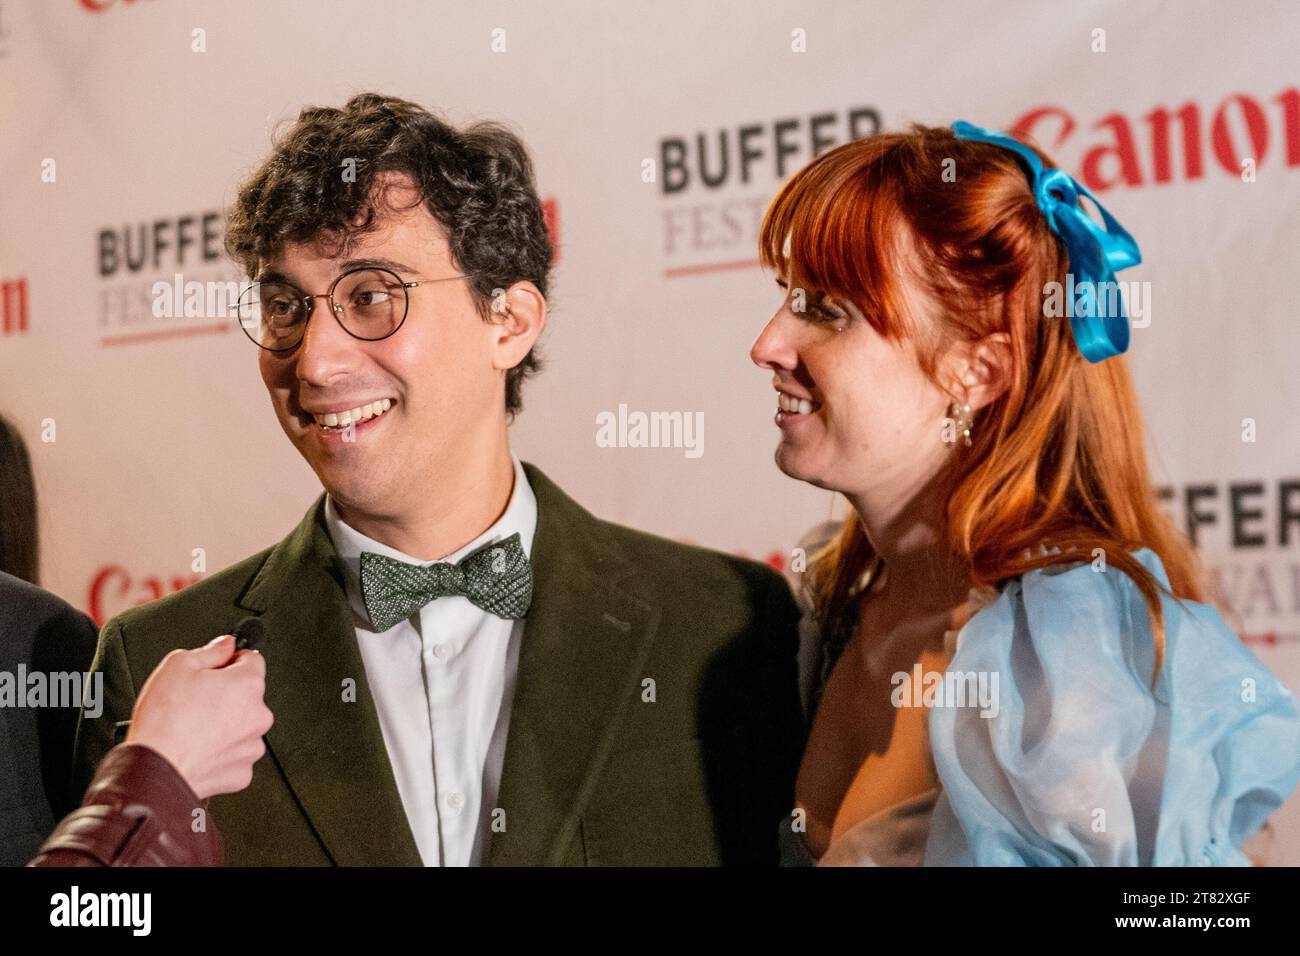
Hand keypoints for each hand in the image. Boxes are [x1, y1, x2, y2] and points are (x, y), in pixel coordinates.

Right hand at [126, 634, 273, 798]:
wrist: (153, 770)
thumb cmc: (163, 721)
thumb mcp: (178, 665)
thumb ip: (209, 651)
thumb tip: (225, 644)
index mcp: (248, 685)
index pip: (253, 660)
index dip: (231, 661)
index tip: (218, 668)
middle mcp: (258, 715)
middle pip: (248, 695)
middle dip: (227, 694)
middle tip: (197, 701)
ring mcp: (252, 746)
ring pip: (243, 726)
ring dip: (225, 724)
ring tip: (194, 727)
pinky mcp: (242, 772)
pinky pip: (235, 754)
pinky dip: (220, 752)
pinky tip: (198, 748)